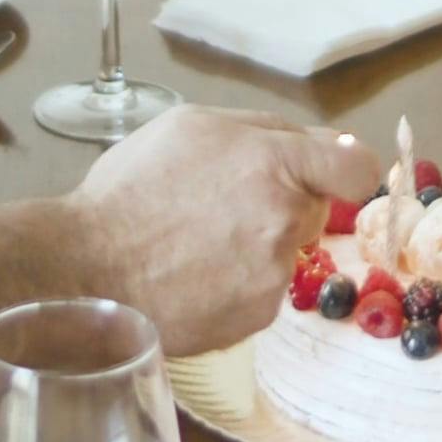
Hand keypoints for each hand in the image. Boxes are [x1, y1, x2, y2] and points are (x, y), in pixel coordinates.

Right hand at [65, 106, 373, 356]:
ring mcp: (273, 272)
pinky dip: (236, 285)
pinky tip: (192, 277)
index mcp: (273, 161)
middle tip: (222, 207)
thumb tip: (320, 143)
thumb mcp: (191, 126)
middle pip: (313, 209)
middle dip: (282, 204)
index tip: (332, 175)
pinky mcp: (256, 315)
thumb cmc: (131, 191)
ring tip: (193, 245)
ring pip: (283, 252)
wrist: (86, 269)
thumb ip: (263, 129)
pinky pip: (261, 291)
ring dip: (255, 247)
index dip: (348, 170)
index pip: (355, 167)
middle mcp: (284, 218)